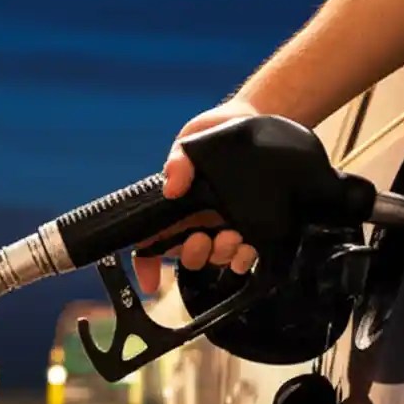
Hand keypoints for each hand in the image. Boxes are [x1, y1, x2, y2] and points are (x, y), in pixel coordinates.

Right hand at [133, 100, 261, 292]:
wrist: (257, 119)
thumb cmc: (215, 130)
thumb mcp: (189, 141)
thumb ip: (178, 163)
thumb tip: (170, 189)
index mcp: (176, 208)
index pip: (151, 242)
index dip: (147, 266)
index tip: (150, 283)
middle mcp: (197, 221)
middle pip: (186, 256)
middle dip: (192, 255)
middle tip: (201, 239)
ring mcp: (223, 226)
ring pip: (215, 258)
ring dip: (221, 254)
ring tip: (232, 236)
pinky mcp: (252, 227)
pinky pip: (244, 256)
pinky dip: (243, 258)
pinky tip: (247, 247)